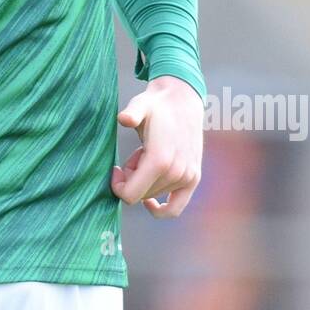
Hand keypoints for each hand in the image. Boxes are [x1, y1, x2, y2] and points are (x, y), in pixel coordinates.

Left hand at [110, 76, 203, 217]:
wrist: (183, 100)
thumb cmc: (156, 105)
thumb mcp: (141, 105)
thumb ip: (132, 112)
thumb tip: (124, 119)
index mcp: (159, 160)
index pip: (130, 195)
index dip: (117, 186)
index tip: (116, 169)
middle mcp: (175, 172)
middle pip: (140, 194)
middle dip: (131, 179)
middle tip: (135, 156)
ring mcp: (187, 177)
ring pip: (154, 195)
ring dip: (145, 181)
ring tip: (146, 156)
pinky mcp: (193, 179)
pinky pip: (176, 208)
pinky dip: (161, 209)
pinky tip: (150, 203)